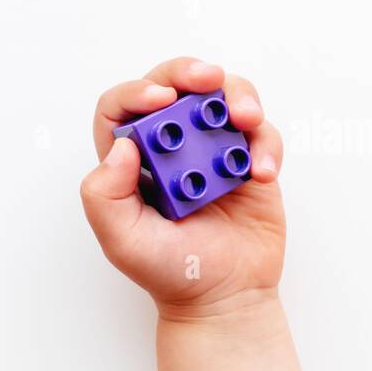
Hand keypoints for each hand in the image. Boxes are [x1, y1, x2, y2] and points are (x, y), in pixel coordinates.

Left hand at [80, 57, 285, 315]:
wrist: (225, 298)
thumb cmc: (170, 271)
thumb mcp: (123, 241)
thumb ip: (106, 195)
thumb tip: (122, 146)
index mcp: (133, 159)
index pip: (123, 107)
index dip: (138, 93)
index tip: (161, 100)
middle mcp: (172, 145)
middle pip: (176, 85)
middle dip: (191, 72)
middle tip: (208, 79)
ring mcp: (213, 148)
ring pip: (224, 97)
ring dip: (238, 98)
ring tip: (247, 121)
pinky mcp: (249, 160)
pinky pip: (261, 134)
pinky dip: (265, 145)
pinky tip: (260, 172)